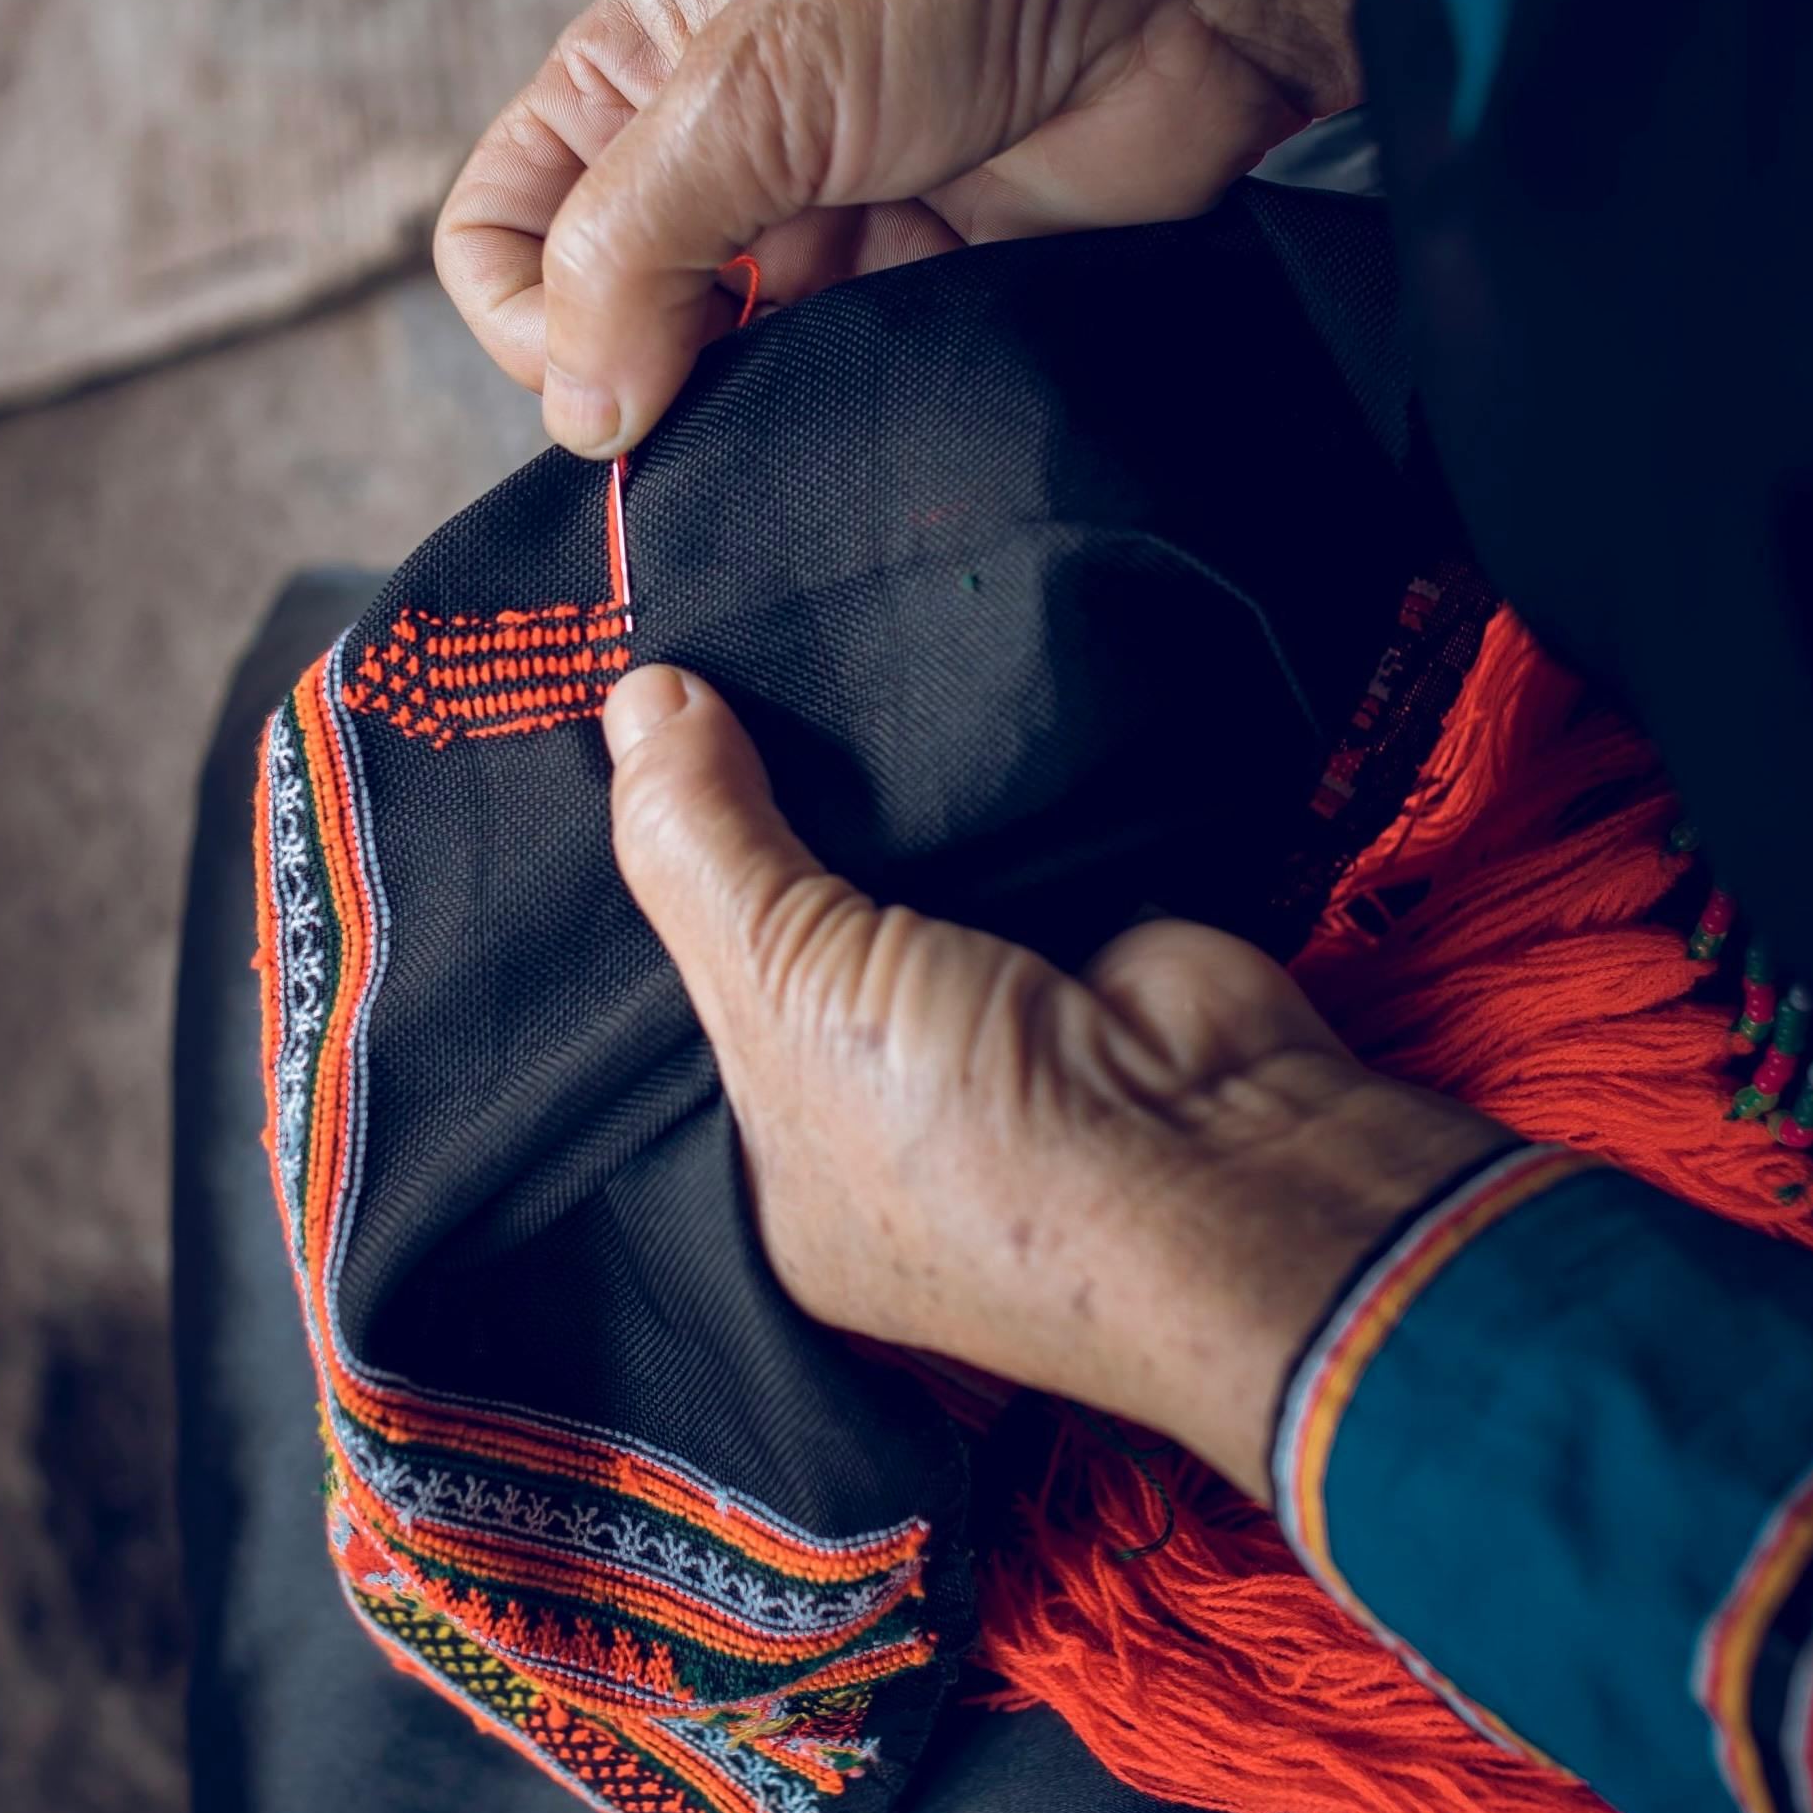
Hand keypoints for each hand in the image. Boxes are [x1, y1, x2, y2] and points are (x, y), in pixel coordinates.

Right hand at [437, 0, 1387, 455]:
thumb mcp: (749, 84)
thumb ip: (630, 251)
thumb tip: (577, 414)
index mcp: (639, 72)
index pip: (501, 230)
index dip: (525, 315)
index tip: (601, 362)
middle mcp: (723, 157)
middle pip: (612, 322)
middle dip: (643, 378)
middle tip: (716, 396)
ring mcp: (831, 231)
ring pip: (730, 377)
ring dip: (752, 410)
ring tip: (813, 392)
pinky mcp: (933, 294)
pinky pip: (849, 397)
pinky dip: (849, 419)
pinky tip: (885, 399)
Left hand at [601, 662, 1498, 1497]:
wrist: (1226, 1160)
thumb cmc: (976, 1149)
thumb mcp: (785, 990)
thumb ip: (705, 845)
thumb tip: (633, 701)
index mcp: (779, 1167)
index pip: (679, 1021)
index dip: (641, 902)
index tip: (586, 760)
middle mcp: (876, 1100)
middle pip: (780, 926)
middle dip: (738, 820)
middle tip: (666, 679)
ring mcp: (985, 1012)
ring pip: (885, 863)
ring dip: (850, 774)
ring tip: (766, 645)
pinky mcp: (1078, 927)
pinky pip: (991, 820)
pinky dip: (959, 756)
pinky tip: (895, 667)